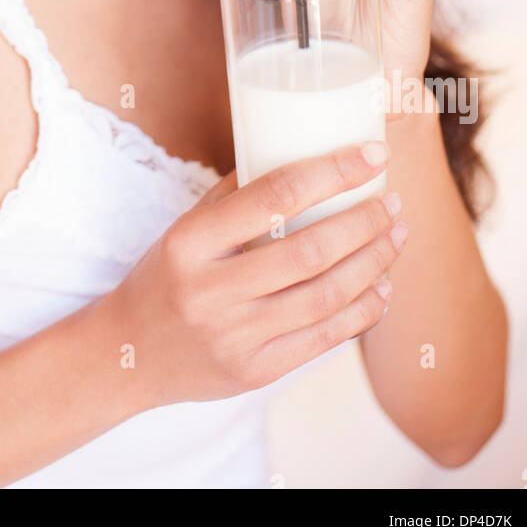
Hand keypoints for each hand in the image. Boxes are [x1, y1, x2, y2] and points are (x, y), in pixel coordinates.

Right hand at [104, 142, 406, 408]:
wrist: (131, 353)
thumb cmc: (166, 275)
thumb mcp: (185, 227)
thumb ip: (237, 196)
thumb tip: (303, 154)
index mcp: (191, 241)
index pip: (274, 196)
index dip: (332, 173)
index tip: (373, 155)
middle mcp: (210, 291)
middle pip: (310, 252)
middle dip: (364, 222)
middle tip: (392, 202)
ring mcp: (234, 337)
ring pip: (325, 296)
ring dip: (373, 263)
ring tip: (395, 236)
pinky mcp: (255, 372)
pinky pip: (325, 339)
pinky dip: (363, 309)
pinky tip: (381, 286)